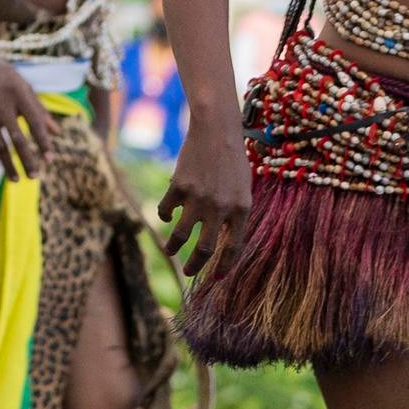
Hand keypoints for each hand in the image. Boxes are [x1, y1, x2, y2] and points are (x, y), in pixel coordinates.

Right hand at [0, 46, 57, 181]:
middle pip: (17, 138)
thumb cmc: (1, 75)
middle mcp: (1, 103)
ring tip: (16, 179)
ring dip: (8, 165)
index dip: (43, 142)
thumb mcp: (23, 87)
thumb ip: (39, 110)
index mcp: (19, 93)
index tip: (50, 159)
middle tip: (35, 176)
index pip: (35, 123)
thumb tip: (57, 133)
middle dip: (27, 159)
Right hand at [157, 111, 253, 280]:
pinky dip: (165, 216)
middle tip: (188, 271)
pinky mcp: (179, 187)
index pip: (233, 247)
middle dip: (195, 265)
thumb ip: (234, 214)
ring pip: (181, 236)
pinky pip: (166, 211)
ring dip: (173, 247)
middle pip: (205, 248)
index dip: (224, 266)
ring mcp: (198, 198)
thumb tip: (220, 241)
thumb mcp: (243, 189)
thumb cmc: (233, 160)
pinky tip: (167, 216)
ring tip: (170, 250)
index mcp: (241, 209)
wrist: (216, 131)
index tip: (216, 278)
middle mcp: (220, 208)